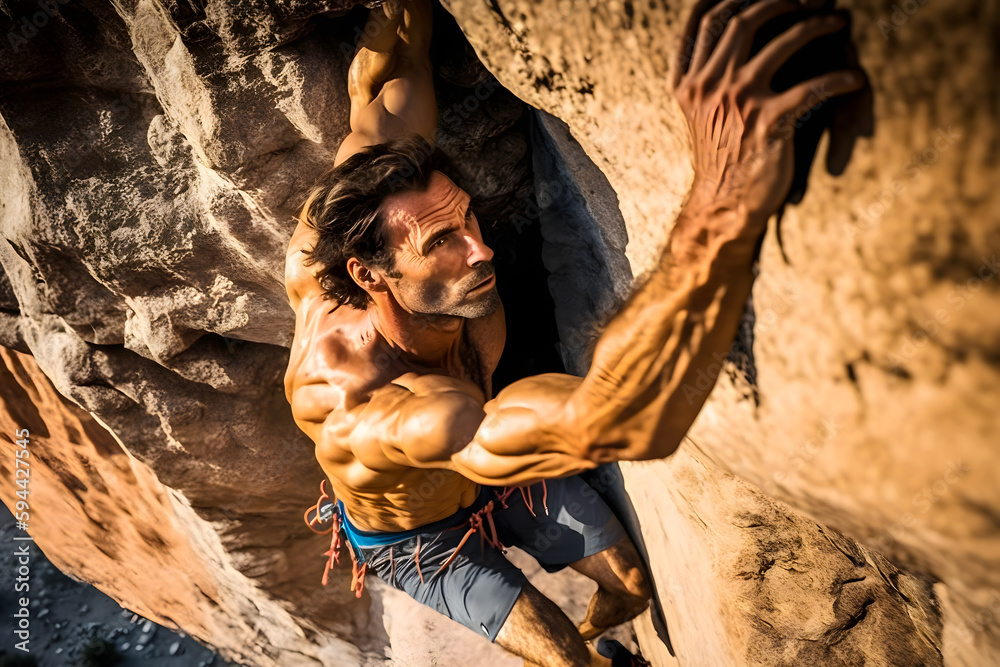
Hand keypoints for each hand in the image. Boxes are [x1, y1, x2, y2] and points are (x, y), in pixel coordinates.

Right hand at [673, 0, 866, 236]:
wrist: (722, 207)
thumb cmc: (717, 158)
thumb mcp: (694, 114)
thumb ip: (699, 75)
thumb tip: (706, 34)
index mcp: (689, 83)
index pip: (705, 19)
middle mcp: (710, 87)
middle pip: (743, 20)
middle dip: (780, 2)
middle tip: (806, 2)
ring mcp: (739, 103)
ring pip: (783, 43)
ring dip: (818, 26)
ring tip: (838, 23)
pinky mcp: (770, 125)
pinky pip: (815, 87)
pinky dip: (842, 78)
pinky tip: (854, 78)